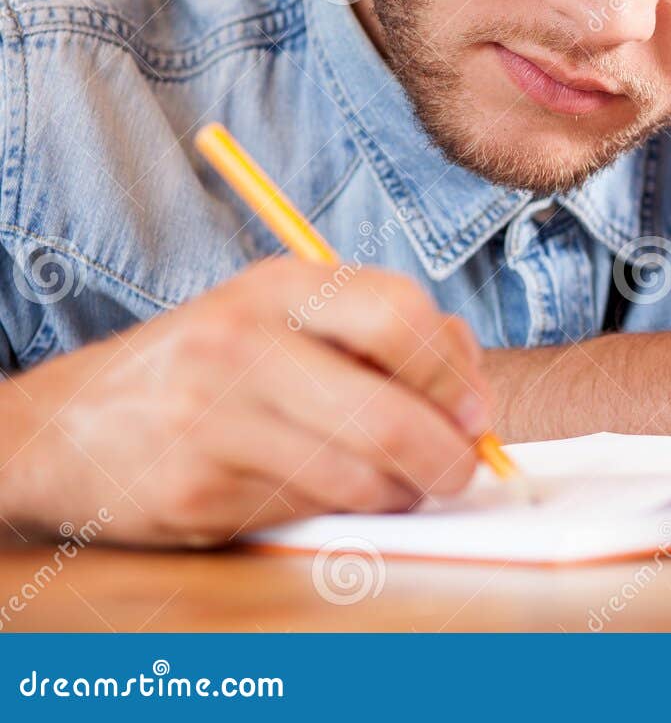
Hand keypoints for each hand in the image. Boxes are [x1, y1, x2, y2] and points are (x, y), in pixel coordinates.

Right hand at [0, 258, 490, 544]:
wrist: (66, 428)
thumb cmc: (210, 369)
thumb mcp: (285, 319)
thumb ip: (380, 337)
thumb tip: (472, 397)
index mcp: (278, 287)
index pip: (397, 313)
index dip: (452, 371)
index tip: (473, 409)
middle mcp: (243, 344)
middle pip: (386, 412)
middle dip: (444, 454)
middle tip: (458, 469)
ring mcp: (214, 419)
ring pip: (356, 476)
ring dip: (396, 492)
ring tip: (393, 483)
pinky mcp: (198, 490)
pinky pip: (309, 512)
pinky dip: (337, 513)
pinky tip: (320, 493)